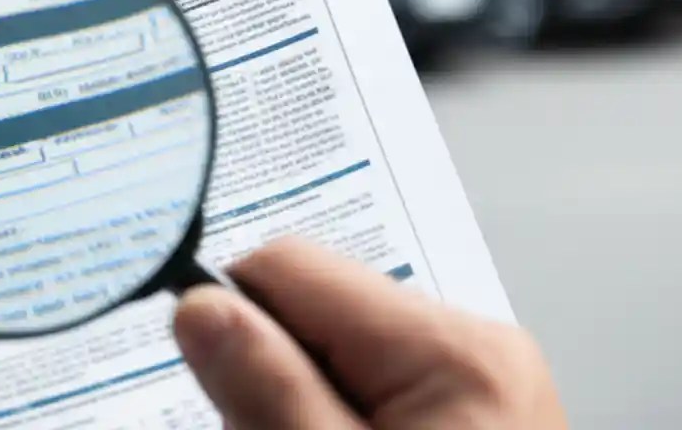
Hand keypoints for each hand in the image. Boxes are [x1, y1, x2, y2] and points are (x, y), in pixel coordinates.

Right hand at [172, 237, 565, 428]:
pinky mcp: (473, 417)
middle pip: (312, 309)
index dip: (232, 324)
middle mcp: (476, 348)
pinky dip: (335, 426)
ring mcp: (481, 384)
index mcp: (449, 349)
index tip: (226, 399)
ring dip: (299, 408)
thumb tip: (200, 306)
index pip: (287, 267)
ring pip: (333, 354)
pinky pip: (372, 391)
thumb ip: (266, 389)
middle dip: (272, 376)